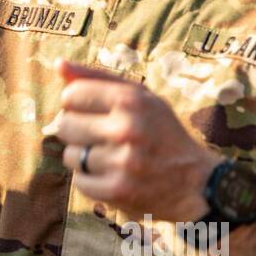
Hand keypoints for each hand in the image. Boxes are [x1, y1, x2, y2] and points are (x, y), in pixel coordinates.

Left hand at [43, 60, 219, 223]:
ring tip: (109, 157)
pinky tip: (112, 175)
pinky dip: (90, 180)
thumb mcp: (140, 96)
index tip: (92, 112)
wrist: (197, 180)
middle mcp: (126, 128)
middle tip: (101, 137)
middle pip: (64, 125)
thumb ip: (98, 78)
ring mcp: (122, 162)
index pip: (71, 95)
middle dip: (77, 131)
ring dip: (84, 158)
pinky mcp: (118, 190)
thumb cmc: (161, 131)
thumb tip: (59, 65)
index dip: (76, 105)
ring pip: (70, 156)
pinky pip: (79, 182)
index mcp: (131, 99)